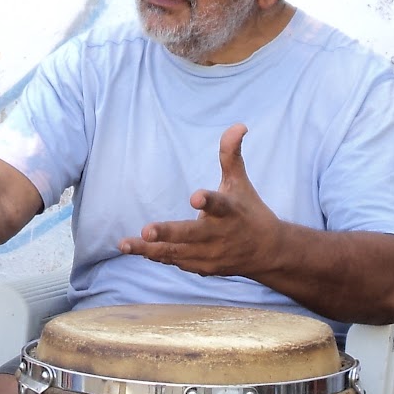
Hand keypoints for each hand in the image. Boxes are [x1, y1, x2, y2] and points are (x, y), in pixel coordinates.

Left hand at [118, 124, 280, 275]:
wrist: (268, 252)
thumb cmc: (248, 211)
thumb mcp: (240, 182)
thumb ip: (230, 155)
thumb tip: (238, 125)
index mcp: (230, 211)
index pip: (219, 204)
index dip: (207, 200)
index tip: (195, 197)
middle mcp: (220, 234)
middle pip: (192, 233)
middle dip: (168, 233)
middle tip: (146, 230)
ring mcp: (211, 254)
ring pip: (177, 253)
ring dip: (150, 249)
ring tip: (125, 244)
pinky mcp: (204, 268)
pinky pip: (177, 262)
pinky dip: (158, 257)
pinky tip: (138, 249)